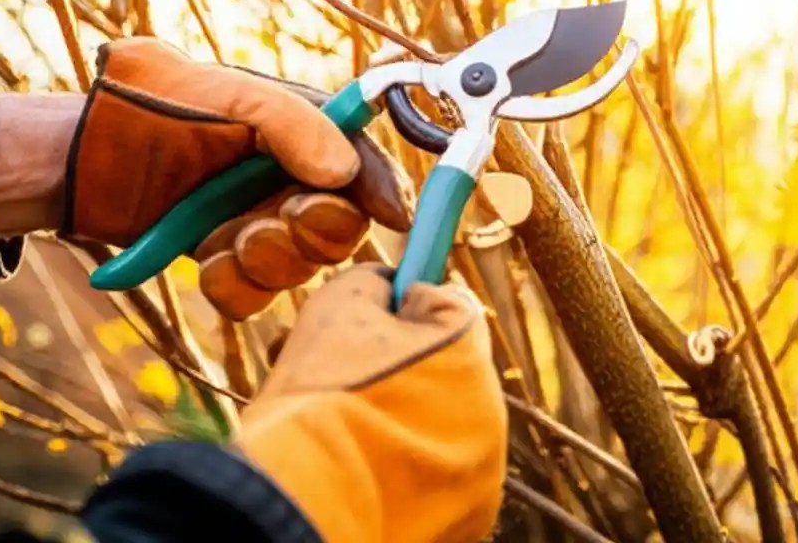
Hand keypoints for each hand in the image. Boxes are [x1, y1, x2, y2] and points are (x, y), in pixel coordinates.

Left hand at [0, 37, 412, 320]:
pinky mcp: (228, 261)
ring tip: (227, 240)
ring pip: (302, 268)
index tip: (390, 216)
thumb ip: (294, 125)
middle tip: (277, 220)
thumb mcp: (226, 96)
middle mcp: (288, 178)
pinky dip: (236, 286)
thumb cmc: (147, 108)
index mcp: (301, 129)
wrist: (76, 161)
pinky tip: (209, 264)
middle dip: (316, 232)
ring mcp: (258, 222)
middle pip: (344, 226)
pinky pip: (256, 296)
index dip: (381, 190)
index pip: (363, 161)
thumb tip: (344, 173)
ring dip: (270, 260)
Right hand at [236, 264, 506, 542]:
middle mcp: (491, 408)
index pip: (447, 303)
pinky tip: (365, 468)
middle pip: (444, 367)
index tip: (375, 315)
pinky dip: (409, 470)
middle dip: (400, 366)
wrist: (306, 499)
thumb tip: (387, 284)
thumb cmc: (321, 394)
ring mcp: (486, 468)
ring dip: (404, 418)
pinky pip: (438, 475)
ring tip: (348, 430)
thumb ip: (374, 281)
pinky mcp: (471, 517)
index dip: (403, 306)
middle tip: (344, 379)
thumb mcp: (338, 305)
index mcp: (470, 348)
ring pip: (439, 423)